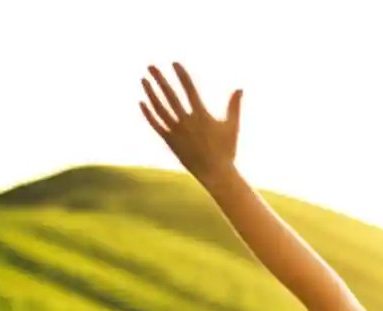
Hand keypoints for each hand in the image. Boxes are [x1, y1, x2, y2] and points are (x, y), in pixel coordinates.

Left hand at [140, 63, 242, 185]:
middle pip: (170, 96)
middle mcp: (187, 122)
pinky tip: (142, 102)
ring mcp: (176, 132)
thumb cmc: (227, 150)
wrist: (215, 174)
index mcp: (202, 116)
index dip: (182, 76)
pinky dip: (149, 113)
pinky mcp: (169, 141)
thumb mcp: (232, 126)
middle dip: (160, 80)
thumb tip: (240, 88)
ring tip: (144, 80)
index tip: (174, 63)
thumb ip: (234, 106)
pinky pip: (156, 124)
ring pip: (160, 108)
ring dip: (151, 93)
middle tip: (151, 66)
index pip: (190, 90)